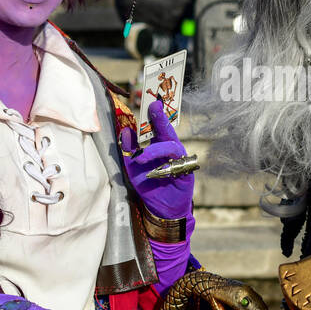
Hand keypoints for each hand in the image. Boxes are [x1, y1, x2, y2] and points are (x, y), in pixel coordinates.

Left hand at [119, 98, 193, 220]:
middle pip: (167, 130)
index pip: (156, 126)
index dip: (155, 113)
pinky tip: (158, 172)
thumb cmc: (148, 184)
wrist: (160, 208)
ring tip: (141, 159)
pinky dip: (166, 168)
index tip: (152, 101)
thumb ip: (129, 150)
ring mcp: (179, 160)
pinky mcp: (185, 173)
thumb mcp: (132, 168)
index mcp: (158, 145)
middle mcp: (170, 149)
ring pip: (171, 147)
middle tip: (154, 106)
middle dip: (161, 118)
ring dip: (155, 151)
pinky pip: (178, 166)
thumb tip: (125, 131)